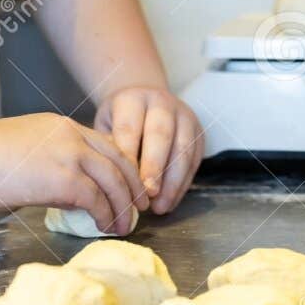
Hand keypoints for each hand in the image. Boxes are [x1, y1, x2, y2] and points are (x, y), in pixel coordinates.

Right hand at [0, 113, 145, 234]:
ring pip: (114, 181)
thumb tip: (68, 195)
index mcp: (63, 127)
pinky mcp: (65, 179)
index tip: (126, 186)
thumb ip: (51, 167)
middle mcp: (73, 137)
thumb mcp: (26, 152)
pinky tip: (107, 227)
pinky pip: (98, 199)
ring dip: (124, 207)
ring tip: (127, 226)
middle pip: (120, 160)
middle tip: (140, 206)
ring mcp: (71, 155)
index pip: (106, 145)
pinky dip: (107, 215)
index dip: (122, 168)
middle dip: (133, 186)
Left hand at [94, 86, 203, 214]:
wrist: (145, 97)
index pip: (129, 128)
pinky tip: (169, 202)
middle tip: (147, 194)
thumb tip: (109, 182)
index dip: (128, 156)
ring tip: (159, 207)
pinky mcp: (199, 133)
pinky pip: (193, 161)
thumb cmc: (119, 118)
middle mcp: (162, 104)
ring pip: (182, 150)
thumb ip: (108, 148)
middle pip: (160, 136)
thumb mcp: (105, 125)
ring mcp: (184, 117)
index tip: (124, 182)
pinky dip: (182, 185)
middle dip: (154, 168)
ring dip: (172, 182)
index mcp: (133, 99)